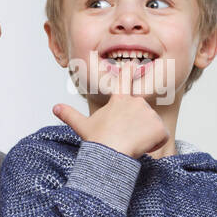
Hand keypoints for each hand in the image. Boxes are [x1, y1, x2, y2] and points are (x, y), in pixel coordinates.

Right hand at [52, 61, 169, 158]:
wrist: (111, 153)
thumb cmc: (98, 140)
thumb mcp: (82, 126)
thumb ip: (70, 115)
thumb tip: (55, 108)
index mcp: (120, 100)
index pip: (125, 80)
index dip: (129, 71)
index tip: (133, 63)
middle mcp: (137, 102)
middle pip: (141, 114)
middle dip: (137, 126)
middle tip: (124, 137)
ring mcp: (149, 113)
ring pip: (152, 126)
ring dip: (145, 136)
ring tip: (131, 143)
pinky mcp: (159, 127)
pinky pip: (160, 137)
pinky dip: (154, 143)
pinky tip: (142, 147)